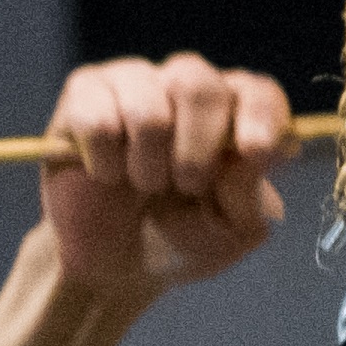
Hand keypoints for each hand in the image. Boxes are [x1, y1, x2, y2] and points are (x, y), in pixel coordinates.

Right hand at [35, 53, 297, 299]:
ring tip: (144, 184)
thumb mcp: (230, 234)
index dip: (260, 115)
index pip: (257, 90)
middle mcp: (185, 86)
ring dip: (148, 165)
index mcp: (233, 112)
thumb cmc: (181, 239)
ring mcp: (133, 82)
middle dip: (198, 148)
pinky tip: (107, 174)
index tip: (255, 153)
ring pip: (147, 110)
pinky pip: (98, 123)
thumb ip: (249, 197)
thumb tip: (249, 155)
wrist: (114, 264)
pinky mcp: (84, 93)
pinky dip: (107, 165)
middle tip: (187, 186)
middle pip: (199, 84)